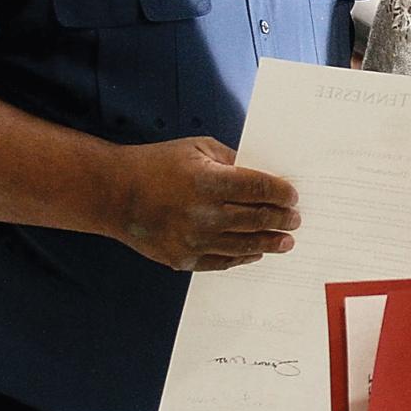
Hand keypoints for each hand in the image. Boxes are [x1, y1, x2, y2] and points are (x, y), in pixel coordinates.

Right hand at [103, 137, 299, 270]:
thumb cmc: (156, 165)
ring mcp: (193, 240)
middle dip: (281, 219)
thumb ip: (232, 160)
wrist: (114, 193)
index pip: (259, 188)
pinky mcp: (183, 259)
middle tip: (295, 220)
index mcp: (208, 181)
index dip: (281, 193)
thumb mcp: (197, 149)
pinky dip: (242, 258)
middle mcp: (203, 214)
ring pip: (244, 245)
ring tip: (285, 242)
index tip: (293, 196)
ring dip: (269, 243)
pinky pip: (222, 262)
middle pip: (256, 219)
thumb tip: (264, 175)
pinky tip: (255, 253)